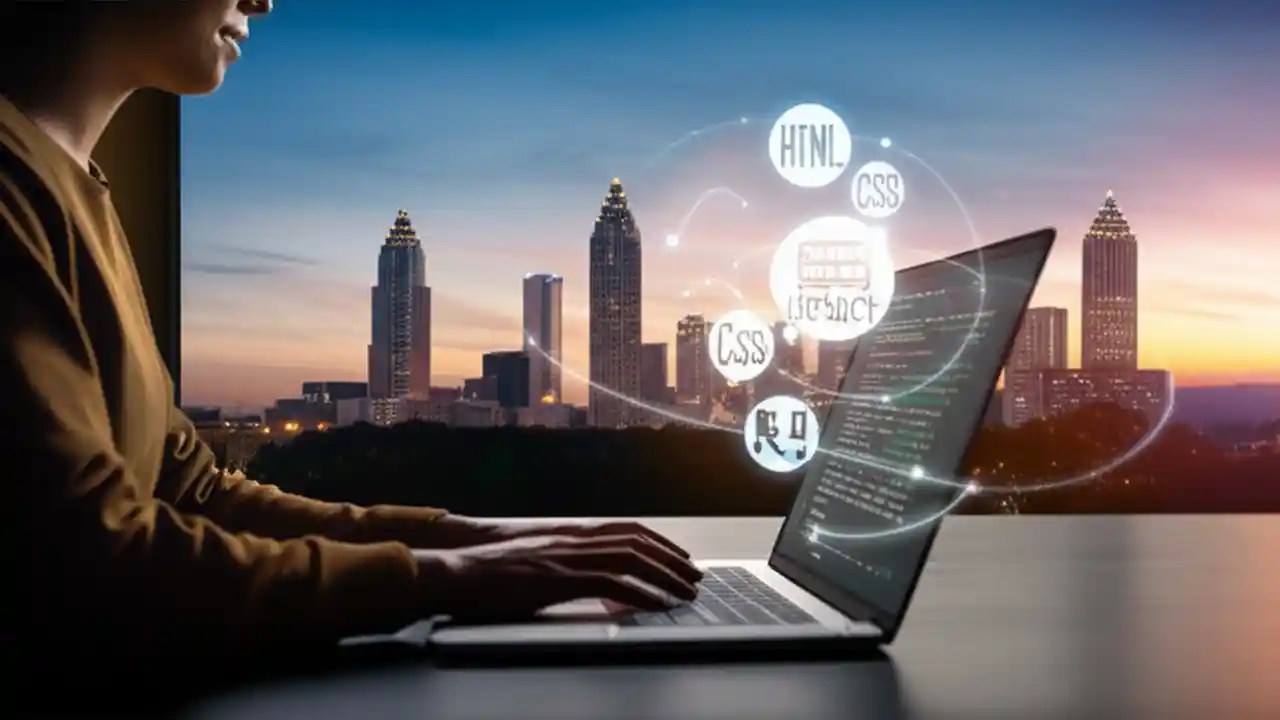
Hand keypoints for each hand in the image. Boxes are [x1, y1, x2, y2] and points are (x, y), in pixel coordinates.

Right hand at [412, 532, 702, 620]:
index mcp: (568, 533)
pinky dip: (642, 593)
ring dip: (666, 576)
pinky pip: (614, 583)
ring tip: (687, 592)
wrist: (459, 570)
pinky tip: (659, 604)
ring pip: (632, 559)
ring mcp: (568, 556)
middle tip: (695, 575)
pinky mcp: (561, 577)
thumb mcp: (534, 561)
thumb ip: (562, 564)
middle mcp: (573, 538)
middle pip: (636, 541)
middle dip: (671, 558)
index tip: (678, 555)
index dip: (657, 540)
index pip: (625, 529)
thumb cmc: (489, 572)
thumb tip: (584, 577)